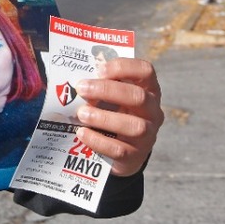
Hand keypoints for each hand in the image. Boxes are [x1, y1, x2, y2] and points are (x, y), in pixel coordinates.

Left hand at [75, 58, 163, 176]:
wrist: (121, 150)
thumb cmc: (112, 112)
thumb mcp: (110, 96)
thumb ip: (99, 84)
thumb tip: (71, 77)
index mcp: (147, 90)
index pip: (145, 70)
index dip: (123, 68)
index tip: (99, 69)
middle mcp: (152, 111)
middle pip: (139, 96)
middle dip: (108, 90)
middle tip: (82, 89)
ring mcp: (147, 135)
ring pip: (134, 126)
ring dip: (104, 118)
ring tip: (81, 114)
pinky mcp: (136, 155)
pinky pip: (120, 149)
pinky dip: (98, 141)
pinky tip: (82, 133)